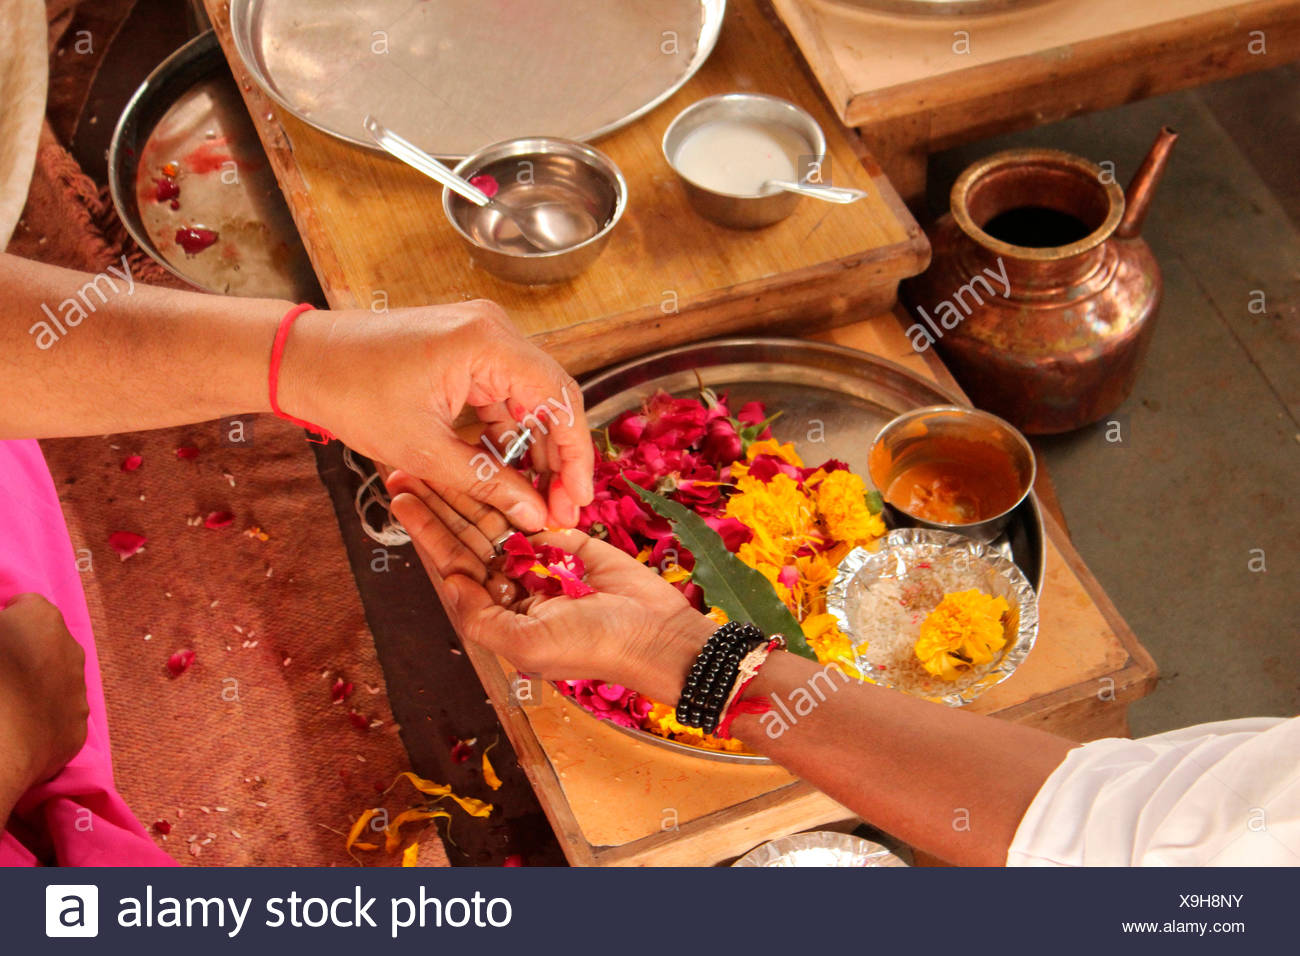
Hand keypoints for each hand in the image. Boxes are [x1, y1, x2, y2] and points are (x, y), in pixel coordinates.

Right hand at [0, 594, 89, 791]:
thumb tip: (2, 622)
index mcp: (41, 619)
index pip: (23, 606)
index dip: (4, 620)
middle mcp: (71, 650)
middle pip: (44, 644)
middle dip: (22, 653)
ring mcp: (78, 693)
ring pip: (55, 681)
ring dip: (33, 687)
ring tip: (4, 706)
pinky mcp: (76, 732)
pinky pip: (56, 720)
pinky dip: (39, 723)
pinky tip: (14, 733)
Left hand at [281, 300, 593, 529]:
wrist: (302, 359)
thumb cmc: (350, 392)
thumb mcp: (422, 450)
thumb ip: (486, 481)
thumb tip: (533, 513)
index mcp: (488, 343)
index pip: (559, 400)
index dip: (575, 456)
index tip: (577, 500)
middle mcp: (494, 330)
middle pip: (551, 397)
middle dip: (559, 457)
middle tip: (561, 508)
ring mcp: (481, 336)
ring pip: (529, 399)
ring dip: (535, 448)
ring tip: (536, 498)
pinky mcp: (466, 349)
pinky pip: (503, 393)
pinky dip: (508, 432)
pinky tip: (508, 472)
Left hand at [387, 474, 710, 702]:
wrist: (657, 634)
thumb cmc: (594, 647)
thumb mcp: (525, 644)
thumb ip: (479, 616)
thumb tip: (447, 579)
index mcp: (497, 611)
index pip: (453, 564)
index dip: (427, 531)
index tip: (403, 495)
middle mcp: (514, 583)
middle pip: (468, 535)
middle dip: (440, 502)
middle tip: (411, 466)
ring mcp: (541, 559)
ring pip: (497, 517)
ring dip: (471, 489)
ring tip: (443, 456)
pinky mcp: (570, 540)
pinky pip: (535, 510)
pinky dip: (516, 487)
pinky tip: (493, 462)